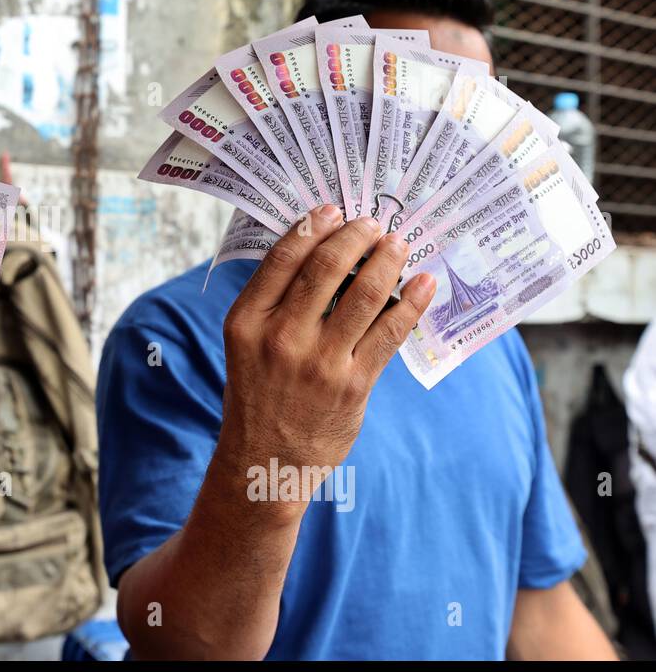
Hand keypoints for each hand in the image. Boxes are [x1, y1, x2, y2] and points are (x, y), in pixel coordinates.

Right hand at [217, 205, 435, 501]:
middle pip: (326, 267)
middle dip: (356, 236)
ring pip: (365, 294)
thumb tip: (322, 252)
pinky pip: (391, 331)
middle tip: (373, 223)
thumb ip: (273, 303)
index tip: (334, 210)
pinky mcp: (353, 384)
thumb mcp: (245, 345)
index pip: (282, 258)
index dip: (312, 227)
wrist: (265, 461)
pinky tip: (424, 283)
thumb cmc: (258, 395)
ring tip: (399, 245)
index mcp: (246, 322)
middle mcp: (280, 338)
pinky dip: (413, 302)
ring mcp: (319, 362)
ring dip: (388, 260)